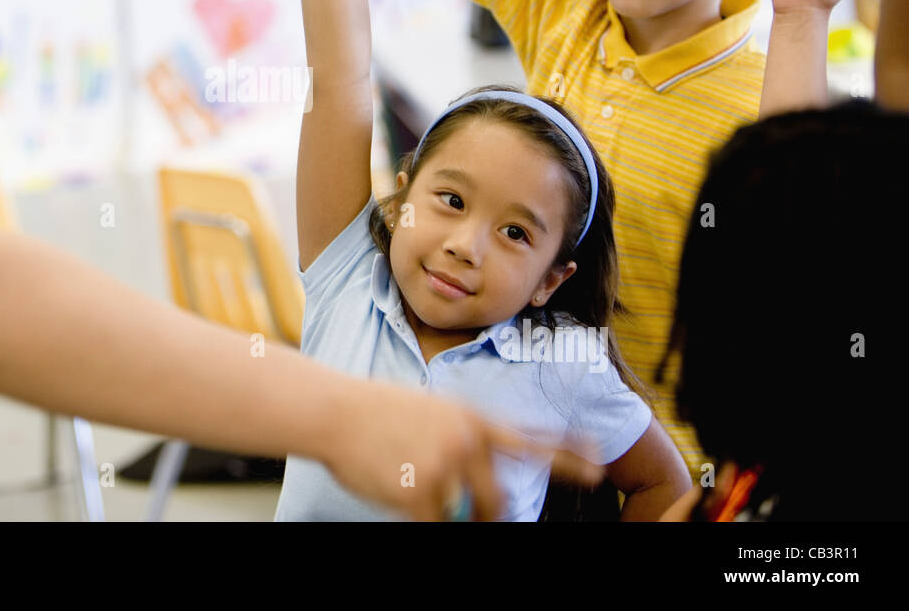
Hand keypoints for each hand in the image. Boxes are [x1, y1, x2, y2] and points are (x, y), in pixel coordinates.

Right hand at [327, 380, 601, 520]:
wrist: (337, 411)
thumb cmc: (377, 411)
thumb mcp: (431, 409)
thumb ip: (461, 435)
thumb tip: (478, 473)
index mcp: (472, 420)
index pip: (531, 441)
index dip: (568, 456)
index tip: (597, 466)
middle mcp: (467, 442)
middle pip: (499, 499)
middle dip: (488, 515)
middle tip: (474, 515)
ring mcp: (445, 468)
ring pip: (467, 516)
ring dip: (452, 517)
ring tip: (424, 496)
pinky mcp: (420, 493)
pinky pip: (435, 524)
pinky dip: (420, 518)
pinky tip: (399, 494)